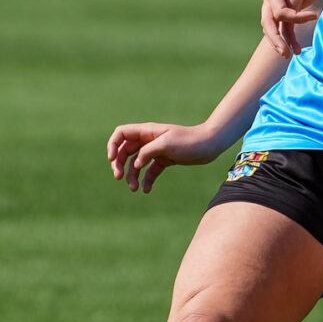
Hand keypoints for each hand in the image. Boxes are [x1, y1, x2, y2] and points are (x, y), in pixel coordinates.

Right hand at [107, 121, 225, 192]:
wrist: (210, 145)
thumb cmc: (189, 141)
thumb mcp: (166, 145)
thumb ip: (147, 152)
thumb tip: (135, 165)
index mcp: (147, 131)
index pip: (121, 133)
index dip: (113, 145)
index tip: (112, 159)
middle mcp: (149, 140)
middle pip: (125, 151)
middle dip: (119, 164)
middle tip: (118, 177)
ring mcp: (156, 151)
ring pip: (136, 164)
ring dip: (131, 176)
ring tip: (134, 189)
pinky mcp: (164, 160)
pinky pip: (150, 171)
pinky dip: (147, 180)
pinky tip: (146, 190)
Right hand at [261, 0, 322, 57]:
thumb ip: (292, 5)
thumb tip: (284, 20)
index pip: (277, 11)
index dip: (293, 18)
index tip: (313, 16)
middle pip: (269, 22)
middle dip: (276, 39)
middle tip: (284, 53)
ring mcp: (277, 5)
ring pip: (276, 28)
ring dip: (282, 42)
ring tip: (290, 56)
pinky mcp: (287, 11)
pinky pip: (285, 27)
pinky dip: (290, 38)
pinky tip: (296, 49)